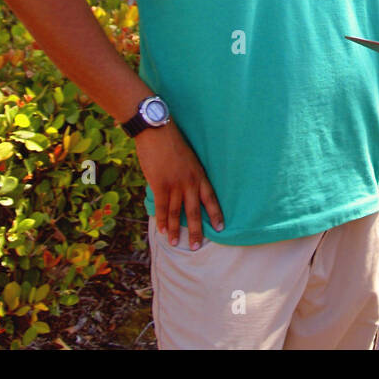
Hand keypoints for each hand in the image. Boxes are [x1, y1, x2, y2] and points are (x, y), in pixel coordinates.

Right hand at [134, 123, 223, 248]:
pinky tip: (162, 230)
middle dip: (196, 231)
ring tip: (175, 243)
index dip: (215, 214)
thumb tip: (183, 188)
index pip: (211, 198)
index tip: (220, 228)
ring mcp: (175, 185)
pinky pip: (162, 208)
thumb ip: (188, 174)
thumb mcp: (188, 158)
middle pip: (195, 212)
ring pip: (177, 213)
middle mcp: (190, 182)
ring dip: (175, 230)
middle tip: (196, 246)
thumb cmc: (172, 141)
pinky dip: (162, 220)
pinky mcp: (160, 185)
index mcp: (199, 174)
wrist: (158, 131)